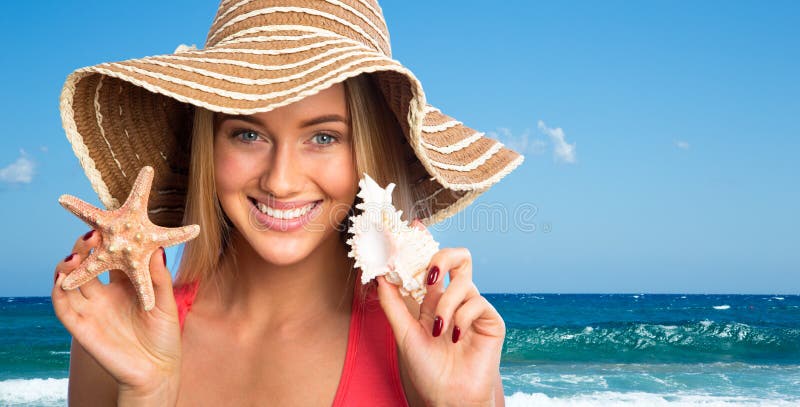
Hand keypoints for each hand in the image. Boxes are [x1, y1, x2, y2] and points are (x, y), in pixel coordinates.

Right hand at [51, 229, 181, 397]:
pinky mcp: (81, 328)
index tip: (109, 224)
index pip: (109, 257)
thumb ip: (159, 278)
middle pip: (86, 265)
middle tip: (91, 233)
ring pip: (70, 282)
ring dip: (67, 266)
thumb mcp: (165, 303)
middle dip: (84, 248)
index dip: (106, 242)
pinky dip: (58, 290)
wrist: (157, 371)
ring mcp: (91, 310)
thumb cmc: (164, 337)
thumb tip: (158, 248)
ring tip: (76, 254)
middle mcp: (104, 295)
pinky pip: (63, 306)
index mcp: (124, 286)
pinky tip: (62, 277)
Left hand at [376, 222, 504, 405]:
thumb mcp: (403, 334)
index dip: (422, 244)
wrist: (448, 398)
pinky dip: (460, 318)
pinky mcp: (490, 320)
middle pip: (458, 258)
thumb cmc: (426, 371)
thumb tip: (379, 274)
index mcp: (432, 300)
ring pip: (464, 279)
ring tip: (437, 329)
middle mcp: (454, 299)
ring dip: (445, 303)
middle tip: (428, 272)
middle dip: (442, 256)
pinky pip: (476, 302)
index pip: (429, 264)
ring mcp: (473, 308)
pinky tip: (454, 337)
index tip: (411, 227)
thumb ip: (392, 304)